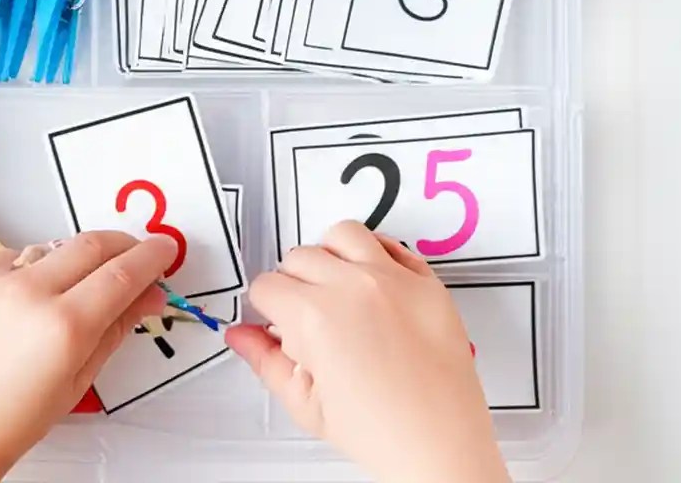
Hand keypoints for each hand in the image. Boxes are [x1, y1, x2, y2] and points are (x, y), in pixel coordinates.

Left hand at [0, 231, 176, 482]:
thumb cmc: (10, 420)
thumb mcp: (78, 379)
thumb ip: (117, 328)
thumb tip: (147, 296)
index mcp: (63, 327)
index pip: (122, 273)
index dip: (150, 257)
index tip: (163, 250)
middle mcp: (28, 295)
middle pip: (91, 244)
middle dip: (122, 245)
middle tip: (134, 256)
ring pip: (52, 246)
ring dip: (76, 257)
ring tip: (77, 288)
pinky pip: (14, 256)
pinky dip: (31, 269)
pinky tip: (30, 298)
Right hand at [226, 221, 507, 482]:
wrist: (439, 446)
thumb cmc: (380, 433)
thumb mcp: (304, 404)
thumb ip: (264, 360)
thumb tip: (242, 336)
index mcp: (313, 315)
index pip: (266, 285)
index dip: (265, 309)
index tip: (277, 324)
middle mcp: (352, 286)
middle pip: (298, 256)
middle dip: (293, 285)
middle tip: (307, 318)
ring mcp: (394, 279)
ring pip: (343, 234)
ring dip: (331, 256)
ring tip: (336, 289)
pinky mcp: (428, 283)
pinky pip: (393, 244)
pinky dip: (376, 254)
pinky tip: (371, 281)